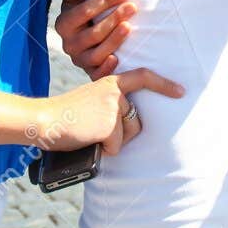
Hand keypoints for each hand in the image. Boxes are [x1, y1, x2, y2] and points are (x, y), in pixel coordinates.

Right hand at [35, 68, 184, 155]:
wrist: (45, 120)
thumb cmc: (66, 117)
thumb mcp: (92, 102)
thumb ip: (110, 104)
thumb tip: (129, 122)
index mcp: (109, 82)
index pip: (142, 77)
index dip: (163, 84)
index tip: (181, 91)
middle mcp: (115, 91)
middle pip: (135, 121)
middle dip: (119, 133)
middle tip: (92, 127)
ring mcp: (113, 106)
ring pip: (127, 135)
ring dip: (110, 142)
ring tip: (88, 132)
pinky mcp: (110, 124)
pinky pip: (116, 147)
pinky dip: (103, 150)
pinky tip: (87, 139)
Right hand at [54, 0, 131, 79]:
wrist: (88, 32)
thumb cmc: (83, 9)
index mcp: (64, 24)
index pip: (82, 12)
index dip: (103, 1)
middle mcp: (69, 44)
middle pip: (92, 34)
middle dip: (113, 18)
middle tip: (132, 7)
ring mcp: (80, 60)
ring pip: (96, 55)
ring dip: (113, 40)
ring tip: (129, 26)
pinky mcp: (91, 73)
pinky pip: (96, 75)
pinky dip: (106, 69)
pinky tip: (117, 59)